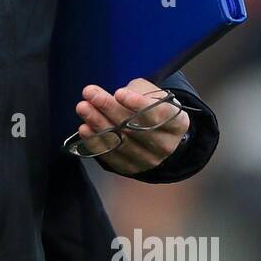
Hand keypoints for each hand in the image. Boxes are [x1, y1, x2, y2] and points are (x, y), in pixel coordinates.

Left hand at [74, 77, 189, 175]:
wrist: (154, 133)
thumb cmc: (151, 107)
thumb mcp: (151, 93)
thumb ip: (137, 92)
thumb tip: (115, 97)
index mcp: (177, 123)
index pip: (158, 114)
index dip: (138, 104)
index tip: (118, 92)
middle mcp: (166, 144)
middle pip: (135, 128)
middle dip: (109, 108)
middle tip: (89, 93)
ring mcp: (149, 160)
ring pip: (121, 142)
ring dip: (98, 124)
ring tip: (83, 108)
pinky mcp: (130, 168)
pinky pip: (110, 155)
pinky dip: (96, 142)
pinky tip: (85, 128)